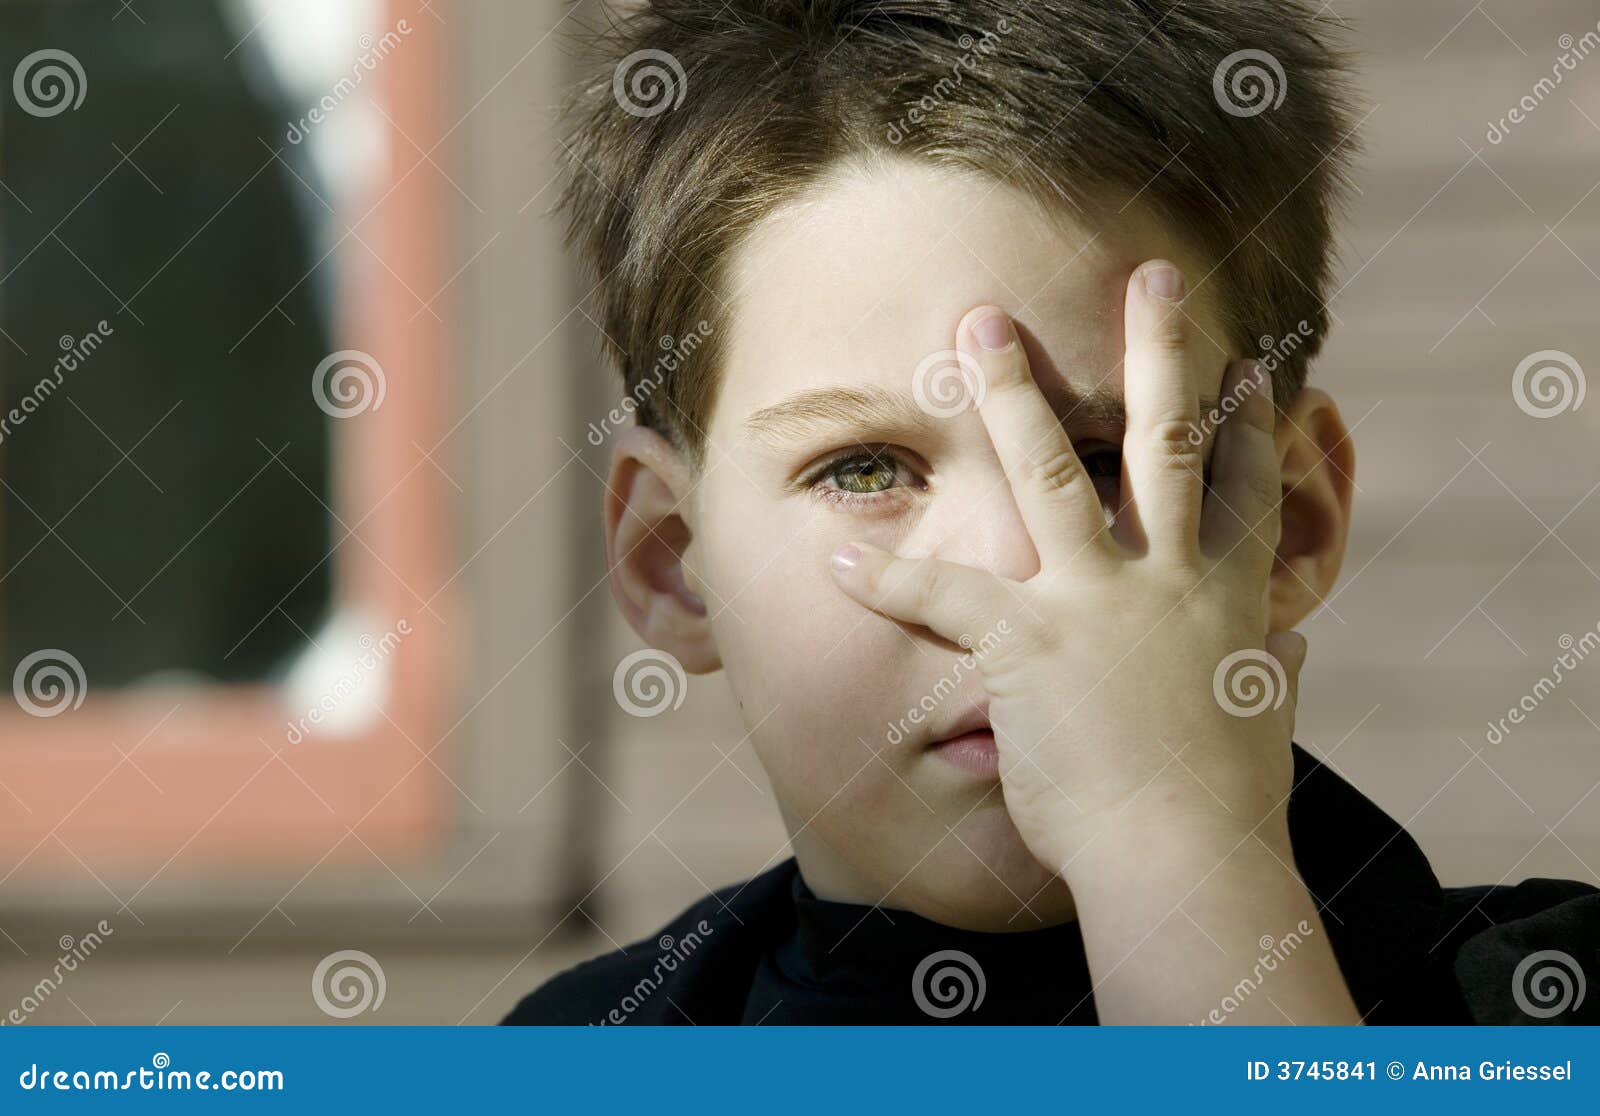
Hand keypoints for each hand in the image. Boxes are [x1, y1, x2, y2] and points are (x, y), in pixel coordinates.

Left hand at [828, 260, 1305, 882]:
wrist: (1182, 859)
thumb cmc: (1228, 809)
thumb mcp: (1266, 726)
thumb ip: (1275, 674)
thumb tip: (1295, 650)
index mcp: (1227, 599)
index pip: (1240, 488)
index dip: (1244, 420)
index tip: (1241, 362)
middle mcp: (1164, 579)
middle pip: (1161, 441)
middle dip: (1152, 350)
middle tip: (1144, 274)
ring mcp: (1092, 601)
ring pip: (1047, 471)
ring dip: (1008, 391)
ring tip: (975, 326)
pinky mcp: (1024, 641)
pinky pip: (938, 598)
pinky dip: (881, 582)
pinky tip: (833, 560)